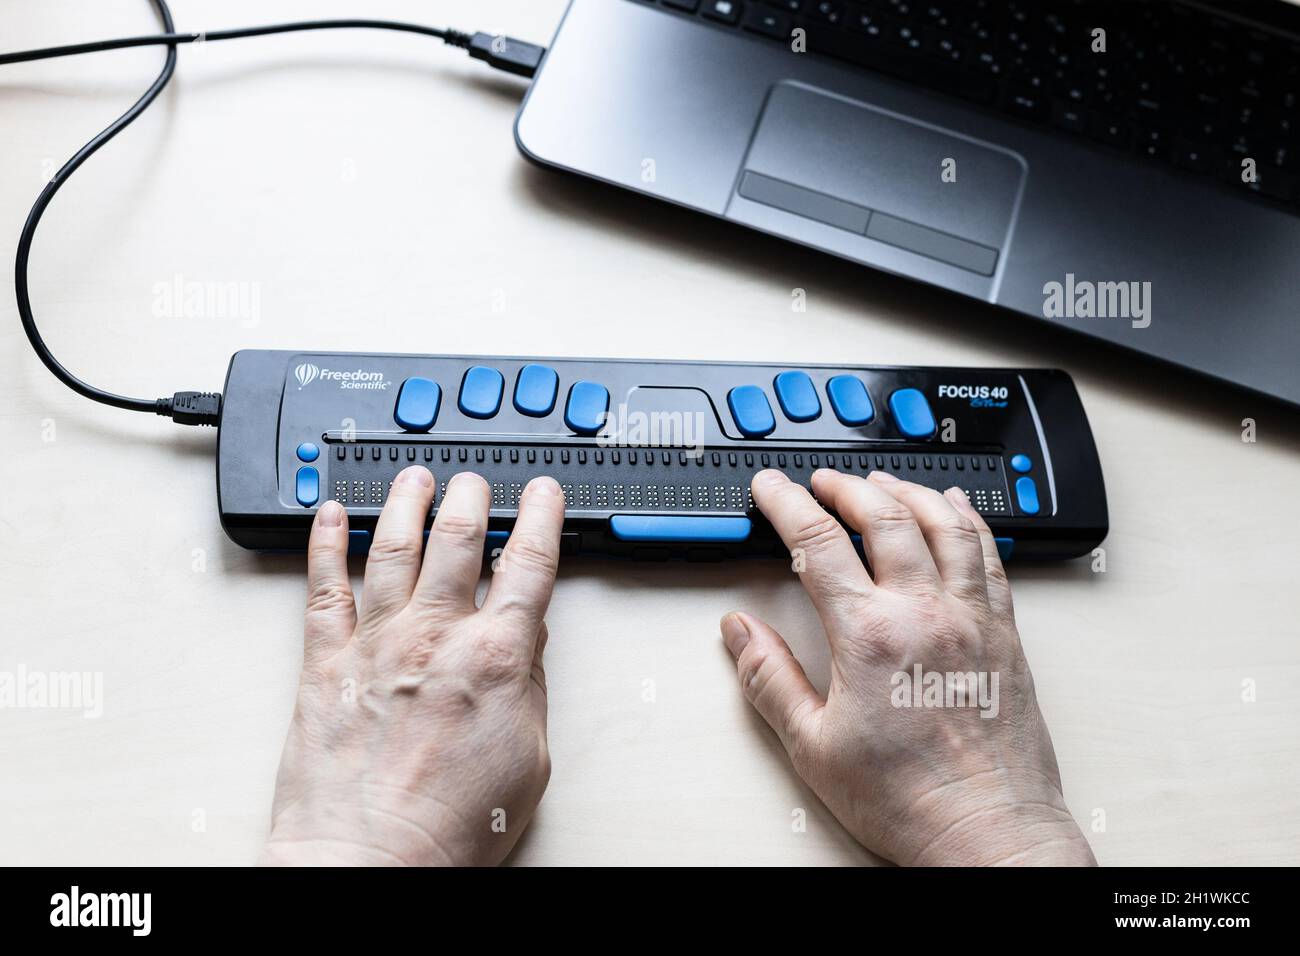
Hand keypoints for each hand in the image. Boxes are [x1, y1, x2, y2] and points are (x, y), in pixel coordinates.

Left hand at [260, 466, 564, 865]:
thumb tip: (529, 644)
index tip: (544, 494)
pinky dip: (322, 543)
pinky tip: (329, 515)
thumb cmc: (450, 827)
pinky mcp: (322, 663)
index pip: (529, 565)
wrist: (369, 863)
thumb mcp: (530, 760)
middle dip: (472, 498)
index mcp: (493, 658)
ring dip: (406, 503)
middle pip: (457, 540)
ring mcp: (373, 643)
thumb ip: (530, 689)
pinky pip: (320, 587)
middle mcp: (433, 635)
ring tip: (415, 477)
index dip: (541, 519)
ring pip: (390, 546)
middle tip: (476, 482)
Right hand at [722, 469, 1095, 865]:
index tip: (771, 488)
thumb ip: (769, 679)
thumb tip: (739, 632)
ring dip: (906, 492)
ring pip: (943, 525)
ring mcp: (972, 619)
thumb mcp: (813, 747)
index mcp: (871, 636)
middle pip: (883, 517)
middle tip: (820, 481)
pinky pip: (990, 557)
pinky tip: (954, 510)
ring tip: (881, 481)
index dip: (787, 504)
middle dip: (844, 487)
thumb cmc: (909, 800)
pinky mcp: (1004, 634)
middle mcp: (926, 614)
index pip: (818, 544)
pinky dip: (968, 521)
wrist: (988, 833)